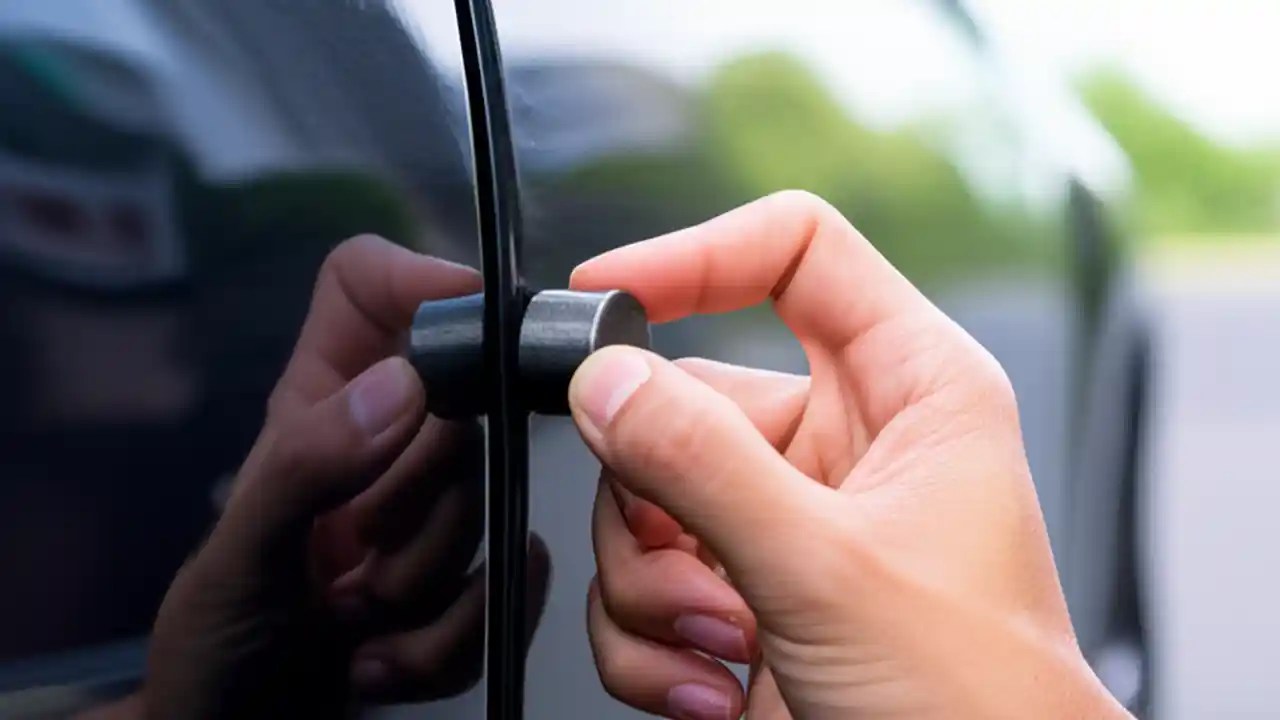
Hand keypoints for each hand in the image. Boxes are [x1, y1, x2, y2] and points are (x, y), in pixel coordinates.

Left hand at [141, 236, 544, 718]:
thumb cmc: (213, 642)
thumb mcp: (238, 554)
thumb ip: (306, 466)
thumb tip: (407, 385)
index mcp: (319, 407)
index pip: (365, 286)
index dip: (419, 277)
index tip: (474, 314)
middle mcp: (384, 448)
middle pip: (459, 414)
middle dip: (416, 505)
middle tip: (354, 552)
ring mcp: (431, 520)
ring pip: (488, 516)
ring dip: (420, 586)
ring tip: (353, 616)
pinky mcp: (465, 589)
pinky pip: (503, 600)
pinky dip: (442, 648)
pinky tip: (379, 660)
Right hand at [568, 192, 1129, 719]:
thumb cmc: (979, 702)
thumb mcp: (829, 567)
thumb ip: (706, 464)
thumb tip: (607, 383)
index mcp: (908, 390)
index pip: (796, 255)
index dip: (698, 255)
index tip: (609, 290)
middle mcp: (843, 445)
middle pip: (687, 394)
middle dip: (659, 491)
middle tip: (685, 546)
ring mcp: (785, 522)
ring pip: (646, 495)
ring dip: (651, 582)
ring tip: (719, 636)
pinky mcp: (741, 595)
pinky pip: (640, 581)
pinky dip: (647, 641)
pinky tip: (710, 684)